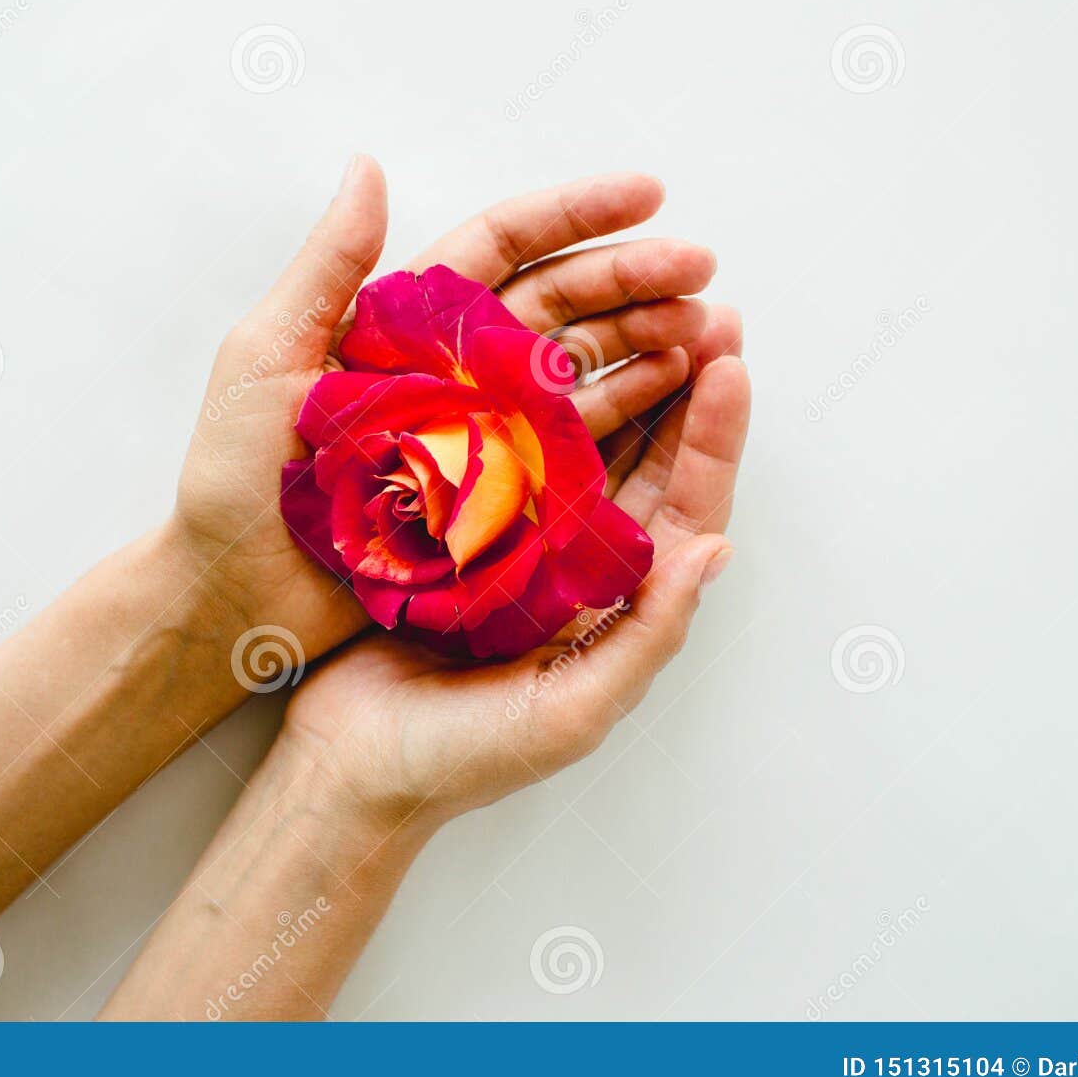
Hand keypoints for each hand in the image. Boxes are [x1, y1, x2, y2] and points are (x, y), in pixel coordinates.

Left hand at [173, 156, 733, 666]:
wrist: (231, 594)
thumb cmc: (233, 477)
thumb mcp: (266, 358)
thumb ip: (327, 267)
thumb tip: (367, 164)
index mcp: (401, 323)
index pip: (503, 248)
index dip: (574, 217)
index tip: (649, 196)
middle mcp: (451, 369)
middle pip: (559, 303)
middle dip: (633, 278)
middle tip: (703, 269)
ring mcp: (480, 433)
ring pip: (580, 367)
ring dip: (645, 340)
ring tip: (708, 327)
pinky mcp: (495, 496)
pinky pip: (573, 444)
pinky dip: (627, 413)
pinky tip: (674, 391)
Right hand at [274, 336, 749, 826]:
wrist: (347, 768)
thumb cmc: (462, 756)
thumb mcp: (572, 710)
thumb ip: (647, 635)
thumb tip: (717, 550)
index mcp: (613, 604)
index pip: (682, 507)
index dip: (713, 439)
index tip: (730, 364)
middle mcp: (570, 561)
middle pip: (641, 459)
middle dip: (678, 386)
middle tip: (701, 309)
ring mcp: (509, 537)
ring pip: (575, 439)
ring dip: (611, 376)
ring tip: (636, 309)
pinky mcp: (447, 522)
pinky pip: (496, 444)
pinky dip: (520, 395)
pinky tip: (530, 344)